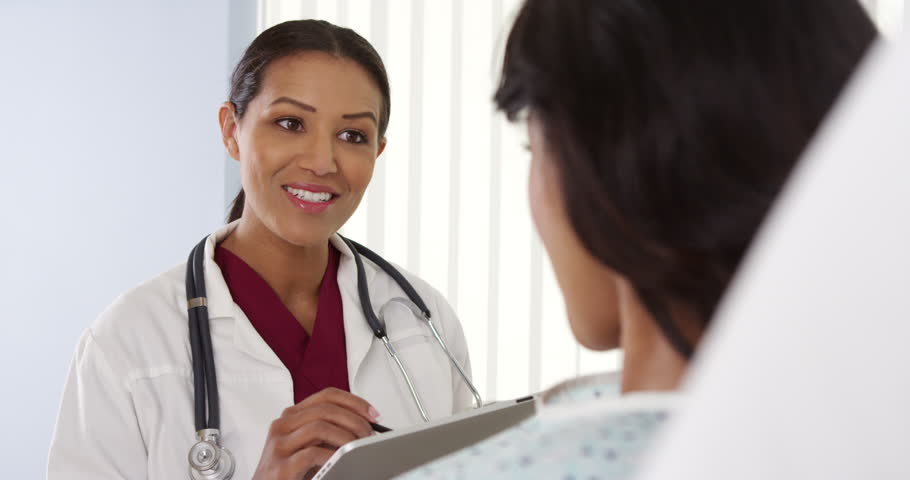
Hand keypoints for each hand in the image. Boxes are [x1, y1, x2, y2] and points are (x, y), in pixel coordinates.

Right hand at [252, 387, 379, 478]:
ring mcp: (279, 445)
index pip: (326, 395)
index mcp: (292, 416)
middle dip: (354, 420)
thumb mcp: (311, 444)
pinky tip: (342, 462)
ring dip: (346, 437)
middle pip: (325, 409)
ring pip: (319, 426)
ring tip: (358, 449)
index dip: (354, 401)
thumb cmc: (291, 471)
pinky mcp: (280, 466)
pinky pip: (312, 453)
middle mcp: (282, 425)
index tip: (372, 414)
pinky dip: (332, 456)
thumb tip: (364, 426)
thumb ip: (329, 431)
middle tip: (369, 434)